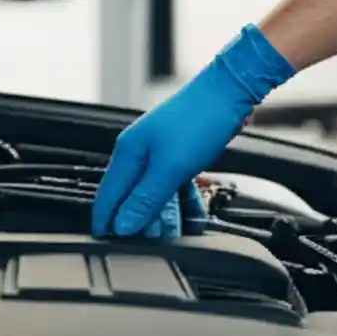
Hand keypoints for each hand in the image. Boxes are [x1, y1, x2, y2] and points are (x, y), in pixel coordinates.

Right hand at [92, 24, 294, 237]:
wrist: (230, 92)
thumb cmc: (200, 119)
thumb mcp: (171, 168)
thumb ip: (145, 198)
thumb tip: (123, 223)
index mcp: (129, 153)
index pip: (107, 196)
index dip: (106, 222)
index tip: (106, 244)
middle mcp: (140, 152)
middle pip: (130, 196)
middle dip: (138, 222)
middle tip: (149, 243)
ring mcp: (161, 152)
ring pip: (154, 193)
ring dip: (163, 214)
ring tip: (172, 234)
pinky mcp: (180, 153)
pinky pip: (174, 185)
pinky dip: (181, 200)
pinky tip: (191, 214)